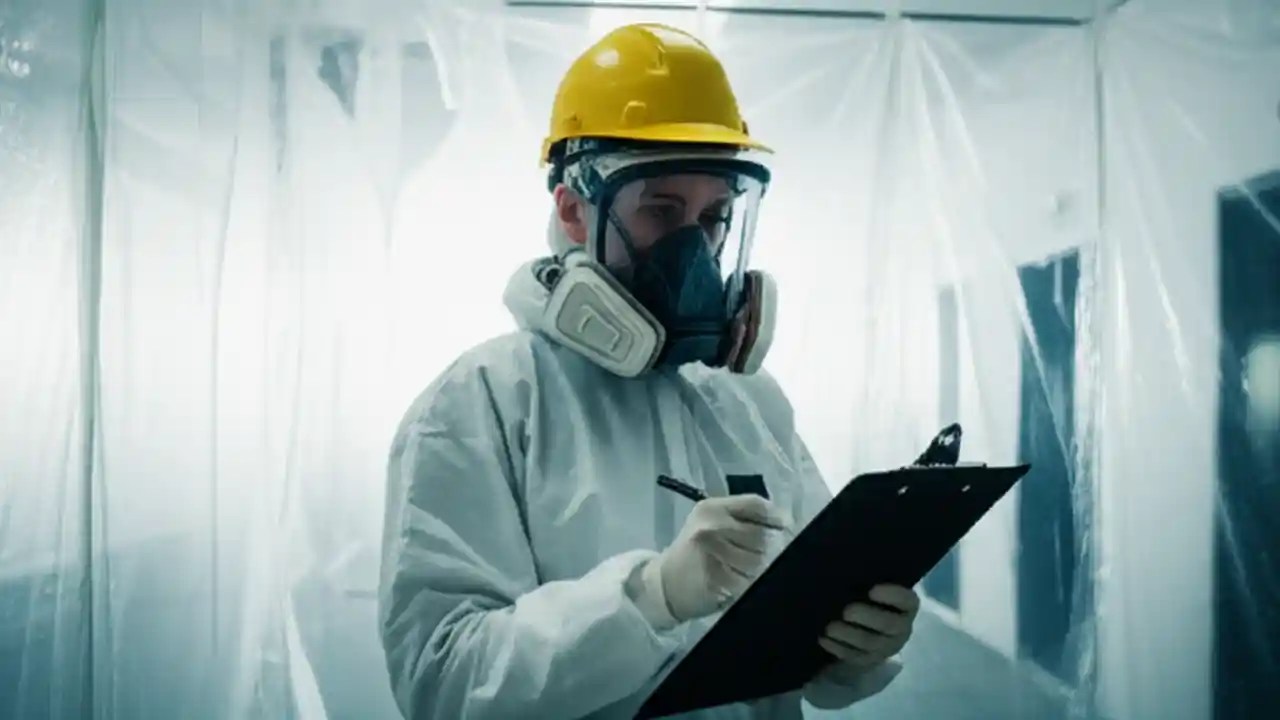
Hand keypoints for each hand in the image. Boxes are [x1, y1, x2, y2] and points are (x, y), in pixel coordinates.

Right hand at [650, 495, 790, 621]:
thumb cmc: (693, 549)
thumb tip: (783, 521)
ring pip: (761, 560)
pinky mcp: (718, 581)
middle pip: (762, 535)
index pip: (756, 505)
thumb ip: (741, 515)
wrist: (665, 583)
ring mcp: (714, 555)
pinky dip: (752, 582)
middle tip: (766, 554)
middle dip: (772, 546)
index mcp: (711, 509)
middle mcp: (711, 528)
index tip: (784, 527)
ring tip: (750, 569)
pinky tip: (744, 581)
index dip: (776, 517)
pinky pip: (751, 580)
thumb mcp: (709, 521)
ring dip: (764, 567)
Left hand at [817, 584, 919, 673]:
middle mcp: (901, 628)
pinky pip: (854, 657)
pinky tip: (823, 639)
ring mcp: (885, 647)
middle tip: (847, 611)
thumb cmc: (865, 595)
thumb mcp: (871, 585)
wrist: (864, 624)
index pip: (906, 600)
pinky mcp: (868, 660)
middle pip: (889, 625)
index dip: (892, 595)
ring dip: (848, 635)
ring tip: (830, 627)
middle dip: (867, 617)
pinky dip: (837, 648)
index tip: (872, 589)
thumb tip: (845, 561)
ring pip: (869, 644)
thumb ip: (866, 578)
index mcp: (906, 606)